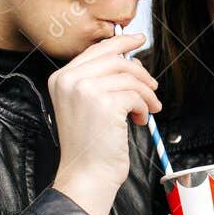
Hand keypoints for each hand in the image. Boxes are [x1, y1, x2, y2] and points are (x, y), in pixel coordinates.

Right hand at [51, 32, 159, 214]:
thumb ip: (100, 80)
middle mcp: (69, 80)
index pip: (96, 50)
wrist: (86, 174)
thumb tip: (130, 60)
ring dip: (145, 94)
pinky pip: (135, 95)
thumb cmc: (90, 145)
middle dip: (140, 72)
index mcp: (61, 78)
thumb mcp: (87, 105)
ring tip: (148, 110)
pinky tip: (139, 120)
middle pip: (115, 59)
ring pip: (129, 77)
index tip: (138, 40)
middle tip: (152, 87)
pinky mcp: (104, 103)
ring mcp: (85, 90)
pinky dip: (144, 107)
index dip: (121, 43)